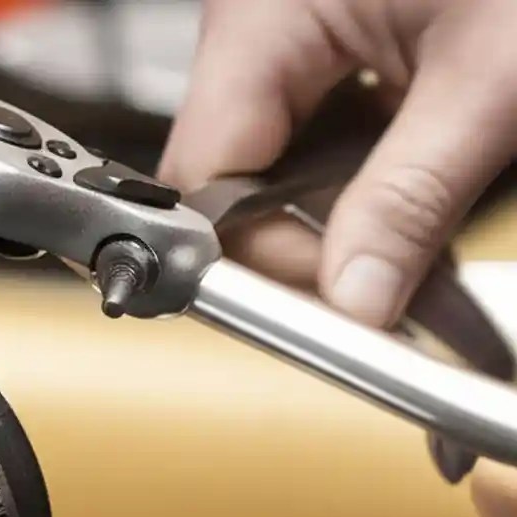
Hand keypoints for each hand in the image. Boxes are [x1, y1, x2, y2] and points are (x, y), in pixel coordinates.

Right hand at [159, 0, 516, 328]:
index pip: (208, 178)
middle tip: (379, 289)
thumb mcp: (493, 78)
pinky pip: (309, 131)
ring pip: (269, 163)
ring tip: (407, 242)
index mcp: (262, 16)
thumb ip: (413, 199)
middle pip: (230, 177)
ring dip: (332, 215)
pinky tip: (405, 193)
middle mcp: (254, 21)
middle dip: (301, 243)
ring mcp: (286, 28)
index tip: (336, 307)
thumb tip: (353, 300)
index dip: (262, 255)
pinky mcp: (326, 37)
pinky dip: (354, 177)